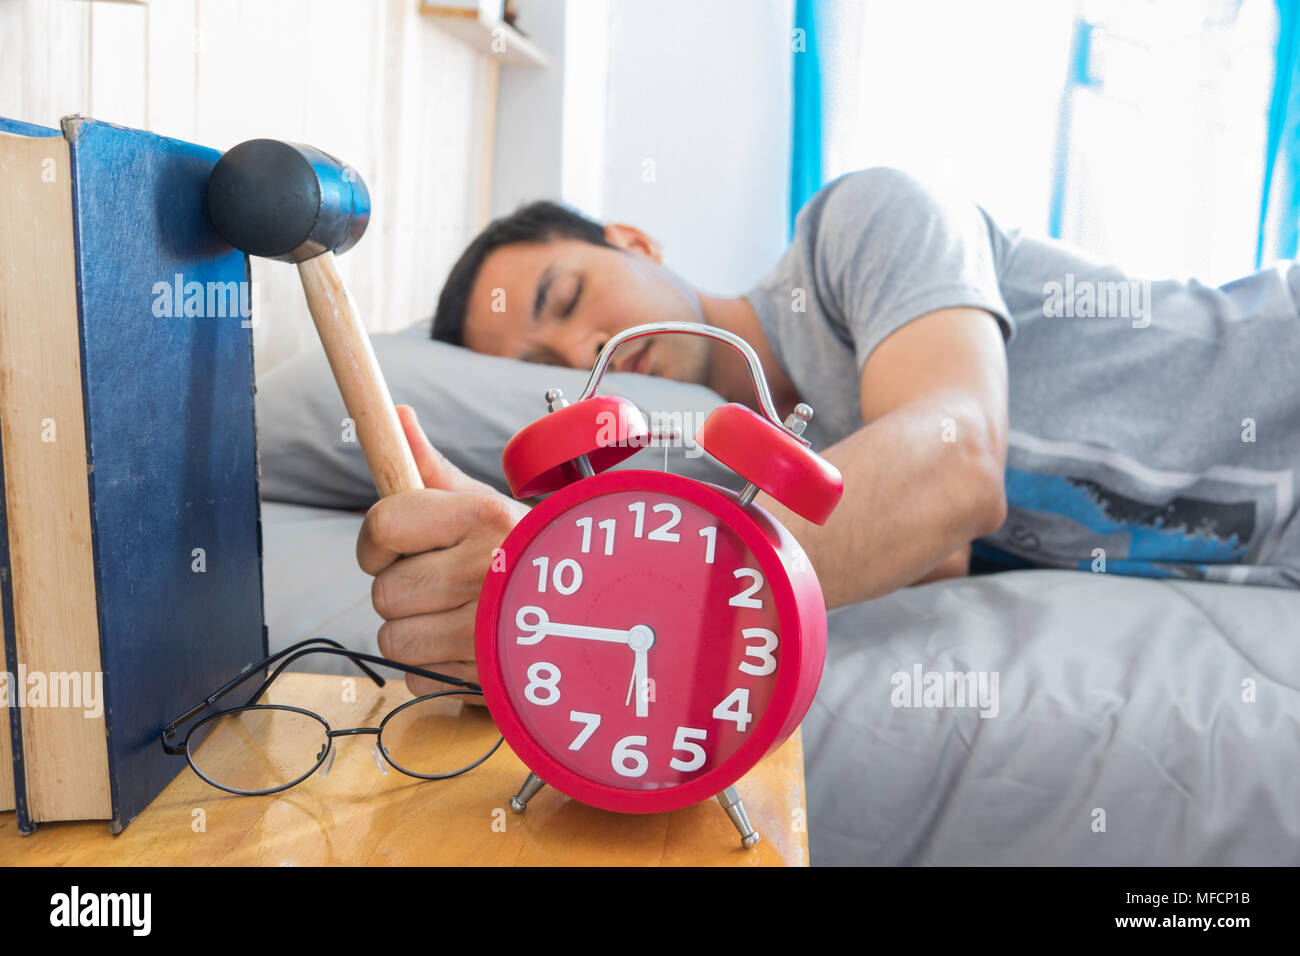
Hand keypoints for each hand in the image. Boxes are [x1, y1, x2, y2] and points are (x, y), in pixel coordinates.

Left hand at [357, 405, 528, 698]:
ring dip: (416, 632)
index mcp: (482, 517)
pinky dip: (435, 666)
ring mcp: (486, 628)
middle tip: (442, 585)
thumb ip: (432, 468)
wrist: (595, 609)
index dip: (374, 542)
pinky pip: (418, 676)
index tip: (389, 549)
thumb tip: (395, 417)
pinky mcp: (486, 676)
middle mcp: (484, 570)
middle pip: (384, 592)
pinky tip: (466, 647)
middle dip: (404, 591)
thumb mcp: (486, 505)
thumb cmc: (528, 551)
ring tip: (456, 617)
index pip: (384, 525)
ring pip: (394, 639)